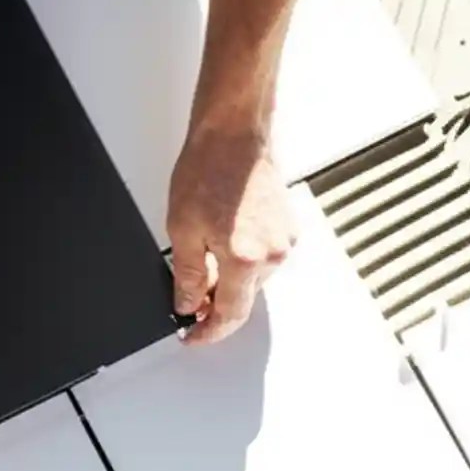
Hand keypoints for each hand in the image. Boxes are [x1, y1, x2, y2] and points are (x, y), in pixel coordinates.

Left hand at [166, 130, 295, 344]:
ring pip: (252, 282)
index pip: (229, 315)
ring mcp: (284, 242)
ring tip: (200, 267)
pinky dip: (241, 264)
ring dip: (228, 284)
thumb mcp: (182, 229)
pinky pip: (262, 261)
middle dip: (214, 307)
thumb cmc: (210, 169)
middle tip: (187, 304)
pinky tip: (221, 248)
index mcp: (246, 259)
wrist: (234, 134)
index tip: (192, 337)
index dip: (208, 331)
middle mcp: (273, 255)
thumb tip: (186, 304)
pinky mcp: (287, 229)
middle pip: (242, 300)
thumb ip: (186, 275)